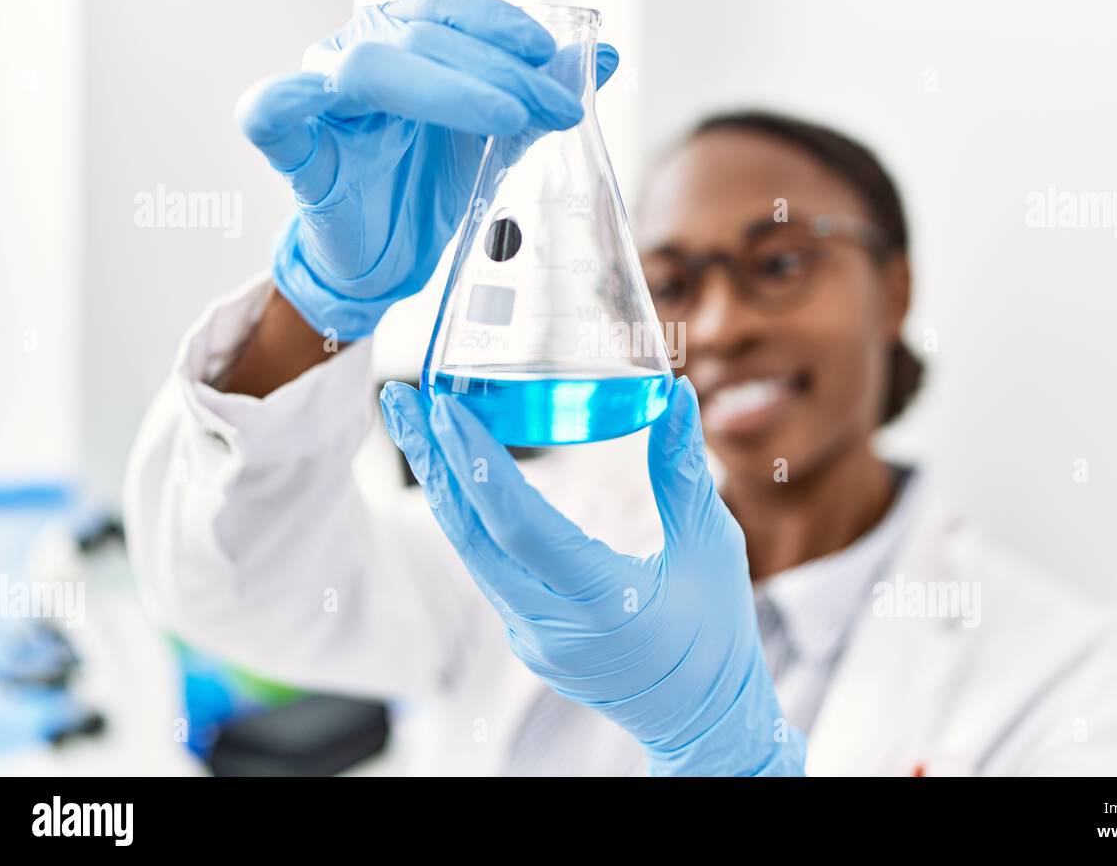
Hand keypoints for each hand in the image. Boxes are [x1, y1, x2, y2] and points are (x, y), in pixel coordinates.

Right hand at [236, 0, 618, 339]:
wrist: (385, 256)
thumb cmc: (428, 184)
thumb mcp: (493, 137)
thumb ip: (537, 94)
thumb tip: (603, 56)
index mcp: (404, 40)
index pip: (448, 9)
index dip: (499, 25)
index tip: (550, 56)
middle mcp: (358, 54)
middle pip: (423, 39)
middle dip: (499, 71)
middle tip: (556, 106)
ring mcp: (321, 98)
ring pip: (371, 68)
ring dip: (448, 88)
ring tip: (511, 119)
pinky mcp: (294, 148)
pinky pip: (270, 113)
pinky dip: (283, 103)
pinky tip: (323, 99)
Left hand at [378, 376, 806, 775]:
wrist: (702, 721)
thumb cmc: (717, 634)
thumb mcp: (713, 547)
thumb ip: (682, 473)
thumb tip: (678, 394)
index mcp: (602, 603)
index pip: (519, 526)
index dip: (478, 464)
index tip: (445, 408)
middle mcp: (551, 626)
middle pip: (473, 536)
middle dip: (433, 461)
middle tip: (399, 398)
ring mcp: (532, 638)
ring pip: (473, 553)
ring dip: (444, 486)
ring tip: (418, 425)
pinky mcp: (527, 639)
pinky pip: (489, 570)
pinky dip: (470, 517)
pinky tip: (460, 474)